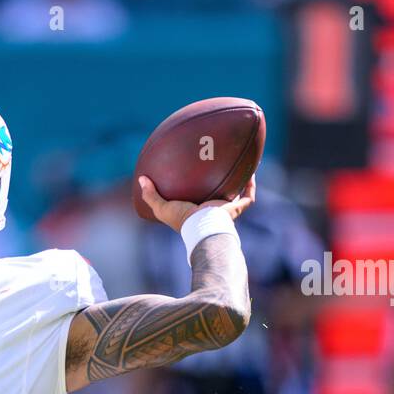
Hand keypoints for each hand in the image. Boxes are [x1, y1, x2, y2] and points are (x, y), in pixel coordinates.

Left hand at [137, 174, 255, 233]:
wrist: (202, 226)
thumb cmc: (182, 220)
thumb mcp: (162, 208)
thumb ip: (150, 195)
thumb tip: (141, 179)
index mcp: (196, 212)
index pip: (197, 202)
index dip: (196, 193)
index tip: (194, 181)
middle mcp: (212, 211)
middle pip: (218, 197)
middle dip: (220, 186)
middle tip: (219, 170)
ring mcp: (226, 210)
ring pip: (235, 196)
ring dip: (238, 184)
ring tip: (240, 167)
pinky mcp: (236, 208)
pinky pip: (247, 197)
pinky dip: (250, 186)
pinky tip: (251, 171)